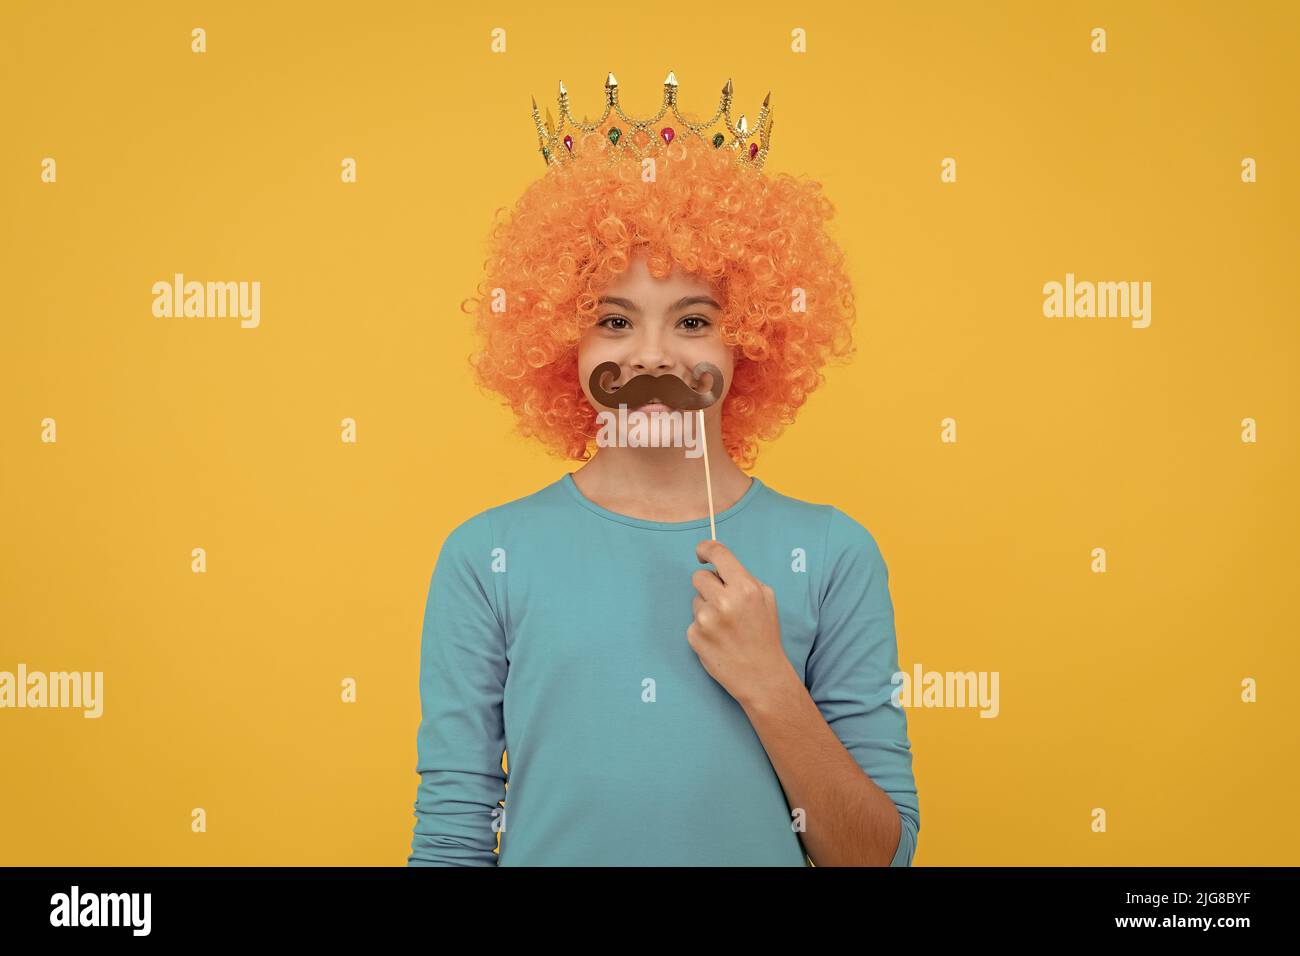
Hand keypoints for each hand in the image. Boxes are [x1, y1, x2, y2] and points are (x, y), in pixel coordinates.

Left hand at [688, 539, 793, 706]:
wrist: (762, 676)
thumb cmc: (764, 635)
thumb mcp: (766, 599)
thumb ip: (743, 579)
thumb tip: (718, 566)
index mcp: (745, 588)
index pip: (718, 553)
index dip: (706, 549)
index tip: (702, 552)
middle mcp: (724, 601)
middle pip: (699, 576)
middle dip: (708, 586)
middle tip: (722, 602)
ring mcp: (706, 619)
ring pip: (696, 600)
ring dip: (707, 609)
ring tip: (726, 627)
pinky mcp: (694, 636)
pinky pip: (692, 621)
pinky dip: (703, 628)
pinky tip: (719, 640)